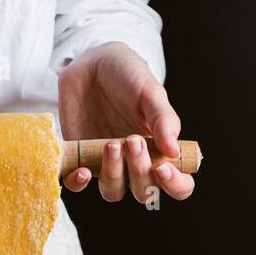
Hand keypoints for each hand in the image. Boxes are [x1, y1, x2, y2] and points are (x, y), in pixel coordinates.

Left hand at [57, 41, 193, 202]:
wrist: (92, 63)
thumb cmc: (128, 76)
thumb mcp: (150, 92)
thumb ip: (164, 120)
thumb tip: (173, 152)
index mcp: (161, 150)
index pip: (178, 183)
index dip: (175, 185)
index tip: (163, 169)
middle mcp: (136, 162)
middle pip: (143, 191)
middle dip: (139, 171)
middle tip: (133, 140)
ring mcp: (107, 163)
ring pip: (113, 191)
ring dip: (113, 175)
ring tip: (110, 144)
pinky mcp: (80, 158)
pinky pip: (77, 184)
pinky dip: (78, 183)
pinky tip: (81, 170)